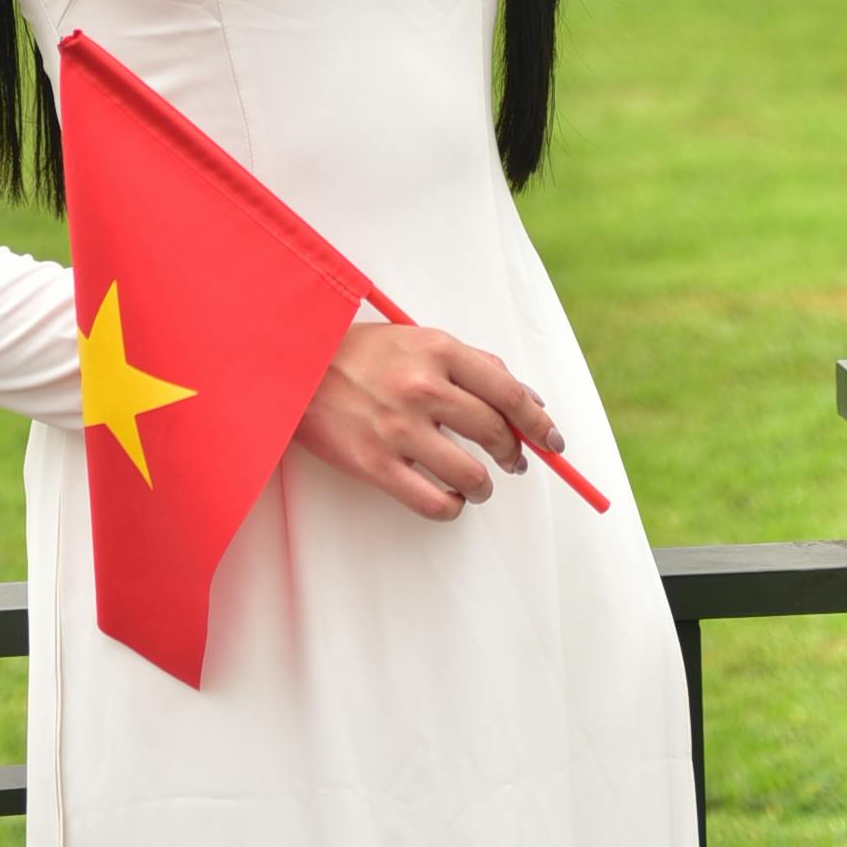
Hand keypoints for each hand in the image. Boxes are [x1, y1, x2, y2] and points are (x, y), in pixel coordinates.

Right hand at [291, 321, 565, 521]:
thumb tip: (528, 401)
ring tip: (479, 483)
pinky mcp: (376, 465)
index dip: (538, 422)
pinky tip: (449, 496)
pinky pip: (435, 503)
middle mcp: (422, 387)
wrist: (293, 368)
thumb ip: (472, 365)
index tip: (553, 441)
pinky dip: (453, 507)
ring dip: (485, 485)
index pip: (508, 391)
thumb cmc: (362, 353)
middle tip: (515, 462)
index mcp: (437, 348)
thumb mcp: (417, 339)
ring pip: (472, 475)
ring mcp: (398, 429)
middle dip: (515, 454)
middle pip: (495, 432)